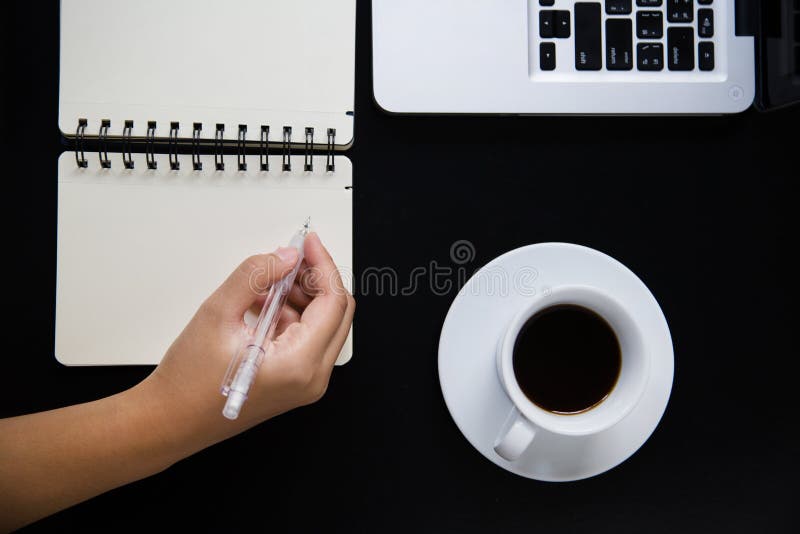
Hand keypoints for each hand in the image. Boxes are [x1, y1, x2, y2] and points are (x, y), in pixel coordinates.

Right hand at [137, 232, 354, 447]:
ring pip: (323, 324)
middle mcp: (312, 378)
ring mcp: (306, 383)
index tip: (308, 243)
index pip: (334, 302)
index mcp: (300, 364)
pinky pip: (307, 339)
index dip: (322, 266)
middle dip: (316, 279)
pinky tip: (263, 304)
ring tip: (268, 283)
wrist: (168, 421)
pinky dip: (291, 315)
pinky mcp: (295, 382)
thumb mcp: (217, 314)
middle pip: (336, 313)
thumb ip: (255, 277)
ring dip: (302, 297)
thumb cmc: (188, 382)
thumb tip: (286, 258)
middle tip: (291, 258)